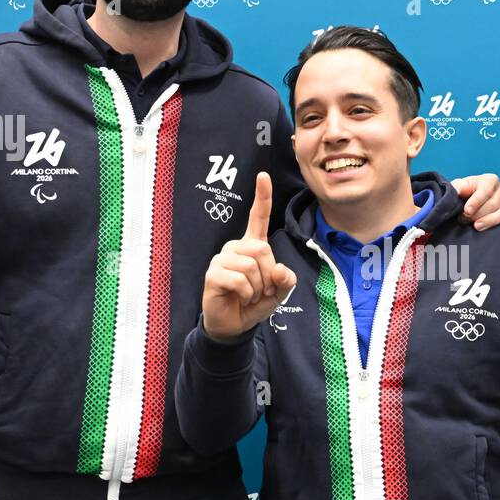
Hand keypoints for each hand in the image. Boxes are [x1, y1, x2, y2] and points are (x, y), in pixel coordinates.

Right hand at [201, 171, 296, 340]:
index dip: (262, 197)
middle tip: (262, 291)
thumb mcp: (279, 293)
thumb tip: (280, 269)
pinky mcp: (213, 274)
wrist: (234, 324)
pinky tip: (239, 298)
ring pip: (251, 265)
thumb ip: (286, 280)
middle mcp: (235, 247)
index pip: (257, 217)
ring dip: (258, 287)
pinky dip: (246, 294)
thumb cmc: (254, 303)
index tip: (263, 175)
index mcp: (251, 246)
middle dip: (269, 275)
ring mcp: (222, 259)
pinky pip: (239, 280)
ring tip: (249, 295)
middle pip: (262, 249)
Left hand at [451, 173, 499, 228]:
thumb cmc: (464, 194)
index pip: (486, 191)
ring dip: (490, 220)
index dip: (476, 201)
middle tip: (464, 220)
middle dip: (478, 214)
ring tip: (477, 226)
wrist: (468, 202)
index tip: (467, 211)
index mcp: (490, 180)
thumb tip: (458, 190)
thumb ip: (457, 187)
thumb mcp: (458, 188)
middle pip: (493, 203)